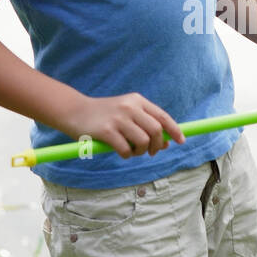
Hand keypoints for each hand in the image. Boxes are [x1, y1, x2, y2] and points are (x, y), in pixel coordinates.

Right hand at [67, 93, 186, 157]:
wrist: (75, 111)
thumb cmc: (104, 115)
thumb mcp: (126, 114)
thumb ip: (145, 125)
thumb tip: (166, 143)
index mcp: (137, 100)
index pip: (162, 116)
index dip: (174, 130)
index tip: (181, 141)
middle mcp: (129, 107)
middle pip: (156, 130)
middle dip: (156, 145)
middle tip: (150, 152)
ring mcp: (118, 119)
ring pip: (143, 142)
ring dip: (140, 152)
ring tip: (132, 152)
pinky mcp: (106, 131)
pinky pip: (126, 150)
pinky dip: (126, 155)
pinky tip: (120, 152)